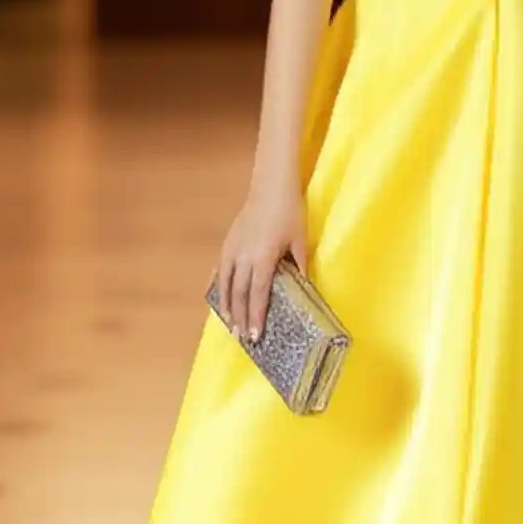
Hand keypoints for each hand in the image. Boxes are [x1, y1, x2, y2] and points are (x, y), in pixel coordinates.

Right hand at [216, 179, 307, 343]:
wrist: (271, 185)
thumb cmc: (290, 212)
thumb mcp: (300, 241)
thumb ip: (300, 266)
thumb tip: (305, 288)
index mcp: (263, 258)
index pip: (257, 294)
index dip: (255, 316)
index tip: (255, 335)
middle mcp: (244, 256)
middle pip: (239, 293)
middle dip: (240, 317)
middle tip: (241, 338)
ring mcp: (233, 248)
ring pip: (225, 283)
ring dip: (226, 305)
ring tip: (227, 323)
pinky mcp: (228, 241)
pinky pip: (220, 268)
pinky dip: (218, 284)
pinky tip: (217, 294)